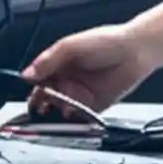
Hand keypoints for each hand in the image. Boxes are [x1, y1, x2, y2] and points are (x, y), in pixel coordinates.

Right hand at [21, 24, 158, 118]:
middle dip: (41, 105)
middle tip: (40, 108)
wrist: (135, 51)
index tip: (31, 95)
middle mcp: (67, 81)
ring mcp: (79, 95)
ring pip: (60, 110)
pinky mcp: (93, 107)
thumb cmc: (106, 41)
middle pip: (46, 98)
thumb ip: (48, 61)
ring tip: (55, 114)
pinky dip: (73, 121)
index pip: (38, 81)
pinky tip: (71, 118)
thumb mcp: (70, 47)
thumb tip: (27, 74)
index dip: (33, 89)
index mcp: (58, 64)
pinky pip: (79, 118)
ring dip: (55, 115)